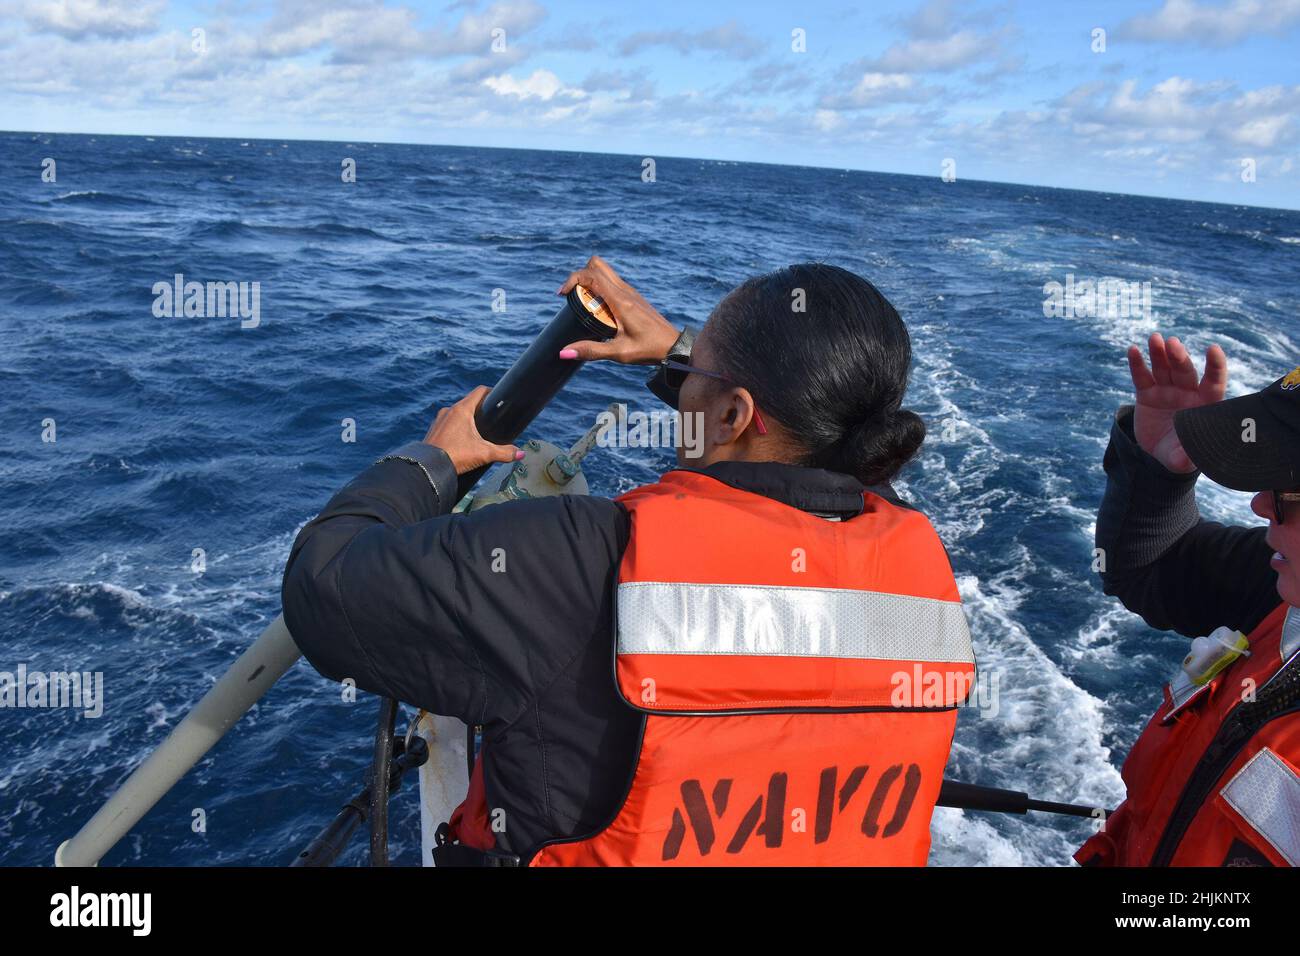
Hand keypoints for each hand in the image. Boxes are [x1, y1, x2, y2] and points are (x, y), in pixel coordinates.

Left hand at [423, 386, 522, 475]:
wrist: (428, 468)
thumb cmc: (455, 456)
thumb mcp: (483, 454)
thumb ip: (504, 453)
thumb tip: (520, 454)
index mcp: (462, 409)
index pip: (480, 391)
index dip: (492, 392)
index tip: (499, 398)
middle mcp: (449, 411)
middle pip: (469, 402)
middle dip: (481, 408)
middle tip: (492, 418)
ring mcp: (439, 420)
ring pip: (457, 413)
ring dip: (468, 418)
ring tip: (478, 431)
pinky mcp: (434, 430)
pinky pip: (448, 423)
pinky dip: (456, 427)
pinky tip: (462, 440)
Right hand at [556, 255, 679, 363]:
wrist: (673, 346)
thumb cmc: (649, 349)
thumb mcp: (618, 353)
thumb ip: (591, 351)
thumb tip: (564, 352)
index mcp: (620, 301)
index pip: (592, 275)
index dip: (573, 279)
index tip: (562, 295)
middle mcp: (625, 291)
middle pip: (597, 264)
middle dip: (580, 276)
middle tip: (574, 297)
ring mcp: (630, 292)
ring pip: (605, 271)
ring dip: (590, 282)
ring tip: (585, 306)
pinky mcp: (633, 297)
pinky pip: (612, 283)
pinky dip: (600, 289)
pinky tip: (600, 311)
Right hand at [1127, 333, 1227, 472]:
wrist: (1158, 454)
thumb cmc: (1180, 456)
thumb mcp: (1183, 459)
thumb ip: (1187, 455)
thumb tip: (1187, 454)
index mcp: (1204, 405)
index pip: (1213, 382)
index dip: (1215, 366)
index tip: (1213, 349)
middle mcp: (1188, 393)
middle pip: (1185, 371)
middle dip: (1179, 357)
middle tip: (1172, 343)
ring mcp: (1167, 391)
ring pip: (1164, 368)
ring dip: (1160, 353)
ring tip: (1155, 338)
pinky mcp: (1147, 393)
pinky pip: (1142, 376)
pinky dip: (1137, 363)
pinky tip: (1133, 350)